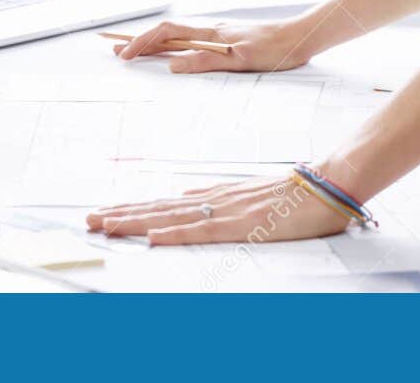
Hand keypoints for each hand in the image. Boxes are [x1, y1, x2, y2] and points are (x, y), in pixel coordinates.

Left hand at [85, 174, 348, 243]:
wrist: (330, 184)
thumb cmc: (298, 193)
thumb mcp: (252, 195)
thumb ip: (220, 198)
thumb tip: (187, 199)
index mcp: (218, 196)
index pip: (167, 203)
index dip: (135, 208)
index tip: (107, 212)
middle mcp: (217, 200)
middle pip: (160, 208)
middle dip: (123, 214)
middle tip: (89, 219)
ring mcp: (228, 210)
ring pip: (172, 217)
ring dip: (136, 221)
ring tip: (105, 225)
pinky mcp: (243, 223)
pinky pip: (202, 230)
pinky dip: (175, 233)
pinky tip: (153, 235)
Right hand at [112, 16, 315, 72]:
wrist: (299, 38)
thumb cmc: (274, 49)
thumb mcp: (239, 60)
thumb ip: (205, 62)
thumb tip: (171, 67)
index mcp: (210, 33)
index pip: (167, 32)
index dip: (143, 42)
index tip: (125, 55)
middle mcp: (211, 31)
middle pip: (168, 34)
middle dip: (141, 42)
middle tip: (117, 52)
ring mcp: (218, 36)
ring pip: (179, 39)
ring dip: (156, 45)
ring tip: (136, 53)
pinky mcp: (227, 43)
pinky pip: (193, 44)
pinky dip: (174, 49)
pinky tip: (172, 55)